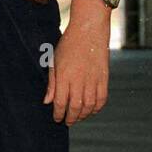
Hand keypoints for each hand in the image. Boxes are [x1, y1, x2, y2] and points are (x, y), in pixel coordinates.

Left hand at [44, 3, 109, 125]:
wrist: (89, 30)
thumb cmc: (68, 44)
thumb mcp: (54, 61)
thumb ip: (52, 83)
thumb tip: (47, 102)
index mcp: (64, 76)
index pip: (60, 103)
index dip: (58, 114)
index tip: (56, 119)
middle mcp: (79, 80)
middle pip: (75, 108)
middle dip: (70, 118)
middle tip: (67, 122)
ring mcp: (93, 79)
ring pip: (89, 106)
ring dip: (83, 116)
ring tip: (77, 117)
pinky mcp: (104, 78)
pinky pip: (101, 99)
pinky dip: (97, 108)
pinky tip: (91, 110)